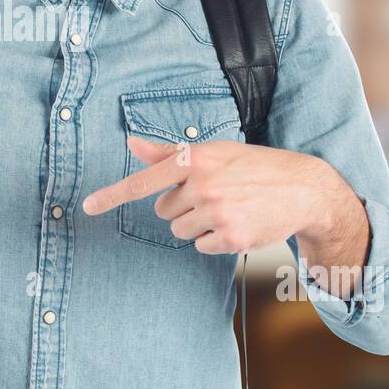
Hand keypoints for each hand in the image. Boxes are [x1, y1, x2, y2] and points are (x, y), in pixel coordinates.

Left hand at [82, 134, 368, 272]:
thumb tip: (131, 142)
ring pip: (181, 231)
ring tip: (228, 207)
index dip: (112, 195)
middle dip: (183, 207)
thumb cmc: (252, 165)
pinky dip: (214, 240)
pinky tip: (237, 223)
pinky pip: (201, 246)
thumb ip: (168, 153)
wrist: (301, 188)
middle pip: (164, 211)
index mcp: (194, 160)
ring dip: (198, 224)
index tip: (87, 206)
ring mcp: (217, 213)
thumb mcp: (212, 152)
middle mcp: (202, 185)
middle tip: (214, 194)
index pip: (144, 181)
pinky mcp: (231, 237)